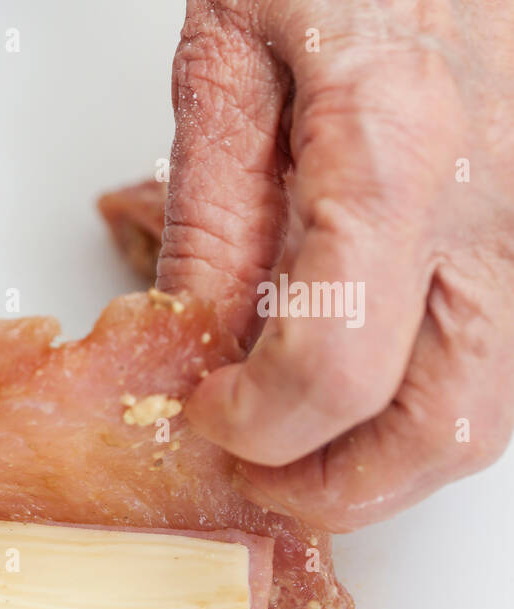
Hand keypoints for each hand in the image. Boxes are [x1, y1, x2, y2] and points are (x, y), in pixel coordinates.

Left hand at [158, 0, 513, 530]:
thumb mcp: (231, 57)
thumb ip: (212, 209)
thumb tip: (190, 337)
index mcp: (391, 145)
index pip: (331, 363)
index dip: (258, 422)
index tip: (206, 412)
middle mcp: (496, 202)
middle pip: (444, 426)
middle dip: (337, 486)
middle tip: (259, 470)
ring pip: (492, 411)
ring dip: (391, 457)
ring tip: (306, 431)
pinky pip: (506, 360)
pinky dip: (434, 399)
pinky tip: (372, 373)